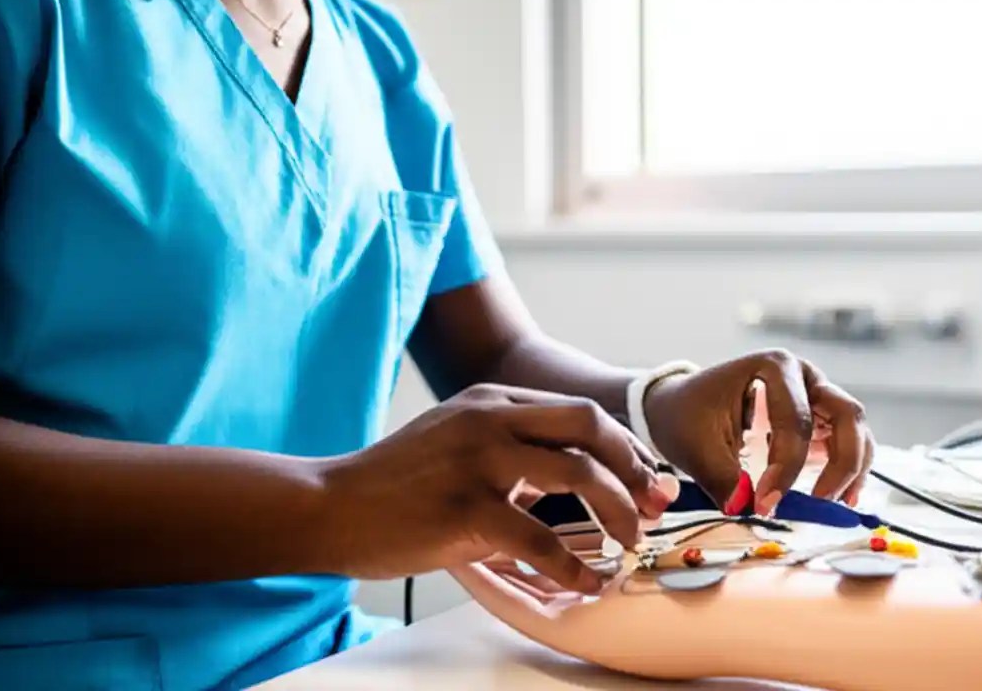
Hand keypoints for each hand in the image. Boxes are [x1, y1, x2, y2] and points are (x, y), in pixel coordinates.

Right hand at [319, 384, 672, 593]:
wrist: (330, 505)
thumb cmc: (394, 483)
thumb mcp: (455, 440)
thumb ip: (511, 449)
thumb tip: (572, 477)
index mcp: (492, 399)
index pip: (580, 412)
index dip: (624, 447)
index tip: (647, 480)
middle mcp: (490, 419)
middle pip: (591, 425)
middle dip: (633, 466)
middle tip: (652, 506)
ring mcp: (478, 460)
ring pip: (578, 474)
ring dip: (617, 512)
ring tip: (627, 546)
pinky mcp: (465, 509)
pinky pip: (540, 539)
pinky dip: (573, 565)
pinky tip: (585, 582)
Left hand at [643, 349, 872, 514]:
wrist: (678, 407)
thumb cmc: (686, 417)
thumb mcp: (696, 447)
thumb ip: (724, 480)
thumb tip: (748, 509)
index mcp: (774, 366)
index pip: (796, 421)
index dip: (786, 468)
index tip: (765, 503)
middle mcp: (803, 376)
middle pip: (846, 415)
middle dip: (841, 462)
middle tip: (819, 501)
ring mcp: (814, 395)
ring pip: (854, 428)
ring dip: (853, 466)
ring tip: (839, 502)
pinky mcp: (816, 420)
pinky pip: (846, 442)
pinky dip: (849, 468)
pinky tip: (842, 497)